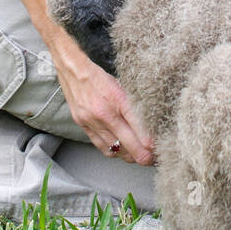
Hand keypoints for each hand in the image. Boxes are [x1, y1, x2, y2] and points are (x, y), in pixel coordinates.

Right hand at [49, 30, 155, 165]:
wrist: (73, 69)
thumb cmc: (100, 76)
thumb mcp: (121, 85)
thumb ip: (133, 104)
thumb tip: (148, 123)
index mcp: (118, 99)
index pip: (138, 127)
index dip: (149, 143)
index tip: (158, 150)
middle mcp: (104, 113)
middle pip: (128, 144)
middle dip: (142, 156)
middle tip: (152, 160)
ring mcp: (91, 121)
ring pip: (114, 149)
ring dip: (128, 156)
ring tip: (138, 157)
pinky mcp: (82, 125)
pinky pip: (100, 146)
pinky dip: (113, 152)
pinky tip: (121, 152)